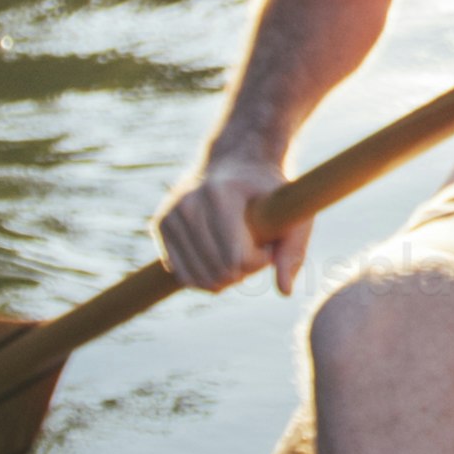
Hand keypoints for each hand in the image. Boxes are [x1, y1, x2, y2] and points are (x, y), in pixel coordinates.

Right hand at [155, 148, 304, 296]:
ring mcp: (170, 214)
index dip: (261, 261)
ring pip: (199, 279)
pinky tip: (220, 258)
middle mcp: (188, 203)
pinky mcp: (160, 226)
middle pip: (219, 272)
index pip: (238, 259)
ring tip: (239, 252)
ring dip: (225, 276)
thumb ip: (293, 250)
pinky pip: (183, 275)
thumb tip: (284, 291)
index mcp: (219, 195)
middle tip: (254, 249)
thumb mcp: (292, 212)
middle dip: (244, 271)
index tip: (270, 244)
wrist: (236, 161)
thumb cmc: (268, 190)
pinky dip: (205, 277)